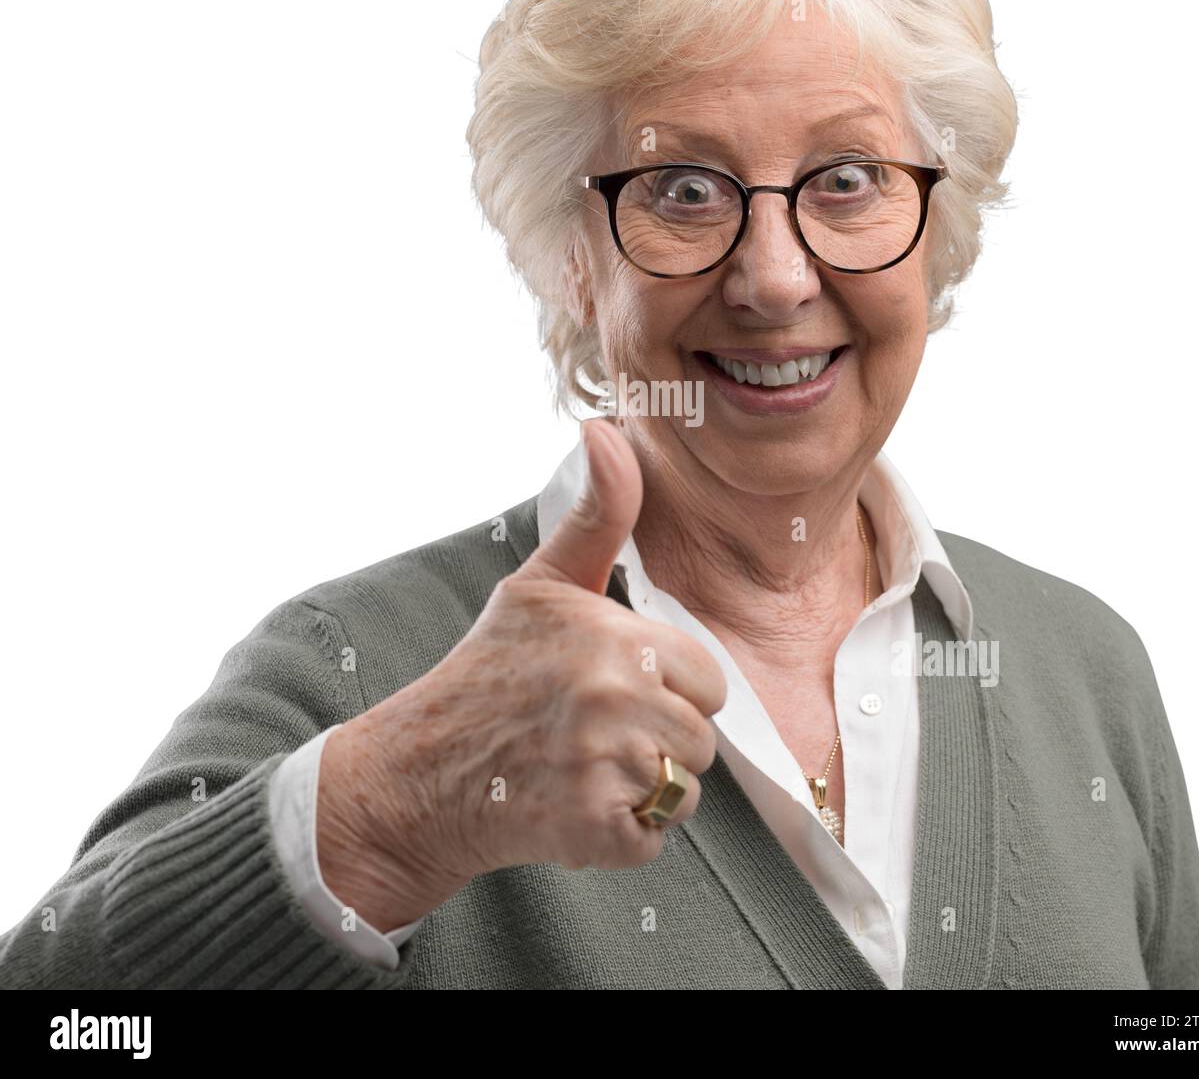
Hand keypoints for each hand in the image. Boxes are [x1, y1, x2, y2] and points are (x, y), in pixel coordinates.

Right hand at [316, 418, 726, 932]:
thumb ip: (598, 513)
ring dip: (642, 787)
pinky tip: (573, 804)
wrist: (422, 772)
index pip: (708, 678)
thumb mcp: (543, 583)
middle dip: (657, 737)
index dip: (665, 685)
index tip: (609, 686)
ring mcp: (606, 769)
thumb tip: (608, 431)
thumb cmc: (490, 671)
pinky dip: (622, 833)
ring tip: (581, 764)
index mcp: (616, 637)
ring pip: (684, 788)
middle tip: (589, 729)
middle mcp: (616, 700)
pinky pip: (655, 836)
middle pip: (702, 736)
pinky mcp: (596, 832)